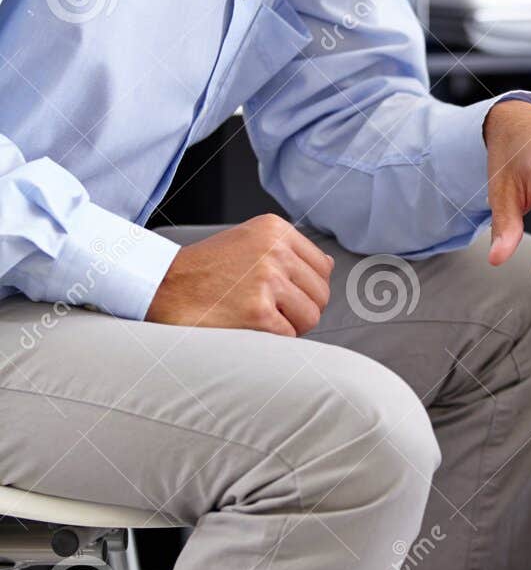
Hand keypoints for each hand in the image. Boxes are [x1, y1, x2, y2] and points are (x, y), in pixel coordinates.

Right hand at [146, 214, 333, 335]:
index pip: (322, 266)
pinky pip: (290, 336)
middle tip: (273, 311)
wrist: (163, 287)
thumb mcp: (248, 240)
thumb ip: (288, 251)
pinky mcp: (259, 313)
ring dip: (290, 325)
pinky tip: (249, 328)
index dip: (307, 287)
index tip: (286, 294)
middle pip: (321, 293)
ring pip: (310, 316)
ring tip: (261, 318)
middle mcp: (275, 251)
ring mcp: (268, 281)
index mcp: (275, 229)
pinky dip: (273, 339)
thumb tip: (328, 266)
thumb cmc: (205, 269)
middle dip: (301, 308)